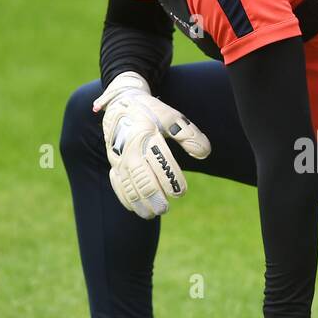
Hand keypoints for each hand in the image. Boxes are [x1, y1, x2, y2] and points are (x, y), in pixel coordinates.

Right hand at [92, 72, 210, 217]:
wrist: (120, 104)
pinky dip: (126, 199)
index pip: (160, 162)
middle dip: (153, 197)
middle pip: (142, 179)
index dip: (171, 180)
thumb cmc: (151, 112)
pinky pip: (117, 185)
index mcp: (147, 135)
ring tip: (153, 214)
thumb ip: (189, 135)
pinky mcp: (113, 164)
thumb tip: (204, 153)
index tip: (181, 191)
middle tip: (165, 208)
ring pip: (128, 186)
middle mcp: (130, 149)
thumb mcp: (171, 117)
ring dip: (139, 202)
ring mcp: (119, 158)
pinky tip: (136, 209)